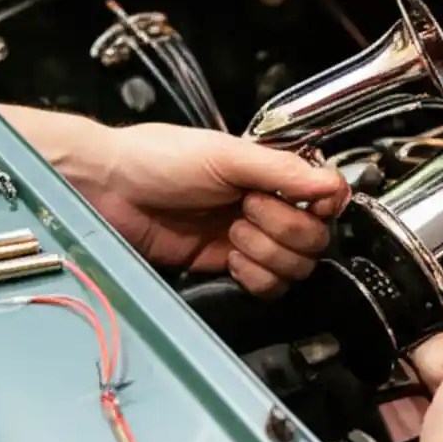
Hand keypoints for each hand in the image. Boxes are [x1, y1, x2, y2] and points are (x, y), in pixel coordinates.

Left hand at [0, 106, 349, 296]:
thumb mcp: (225, 155)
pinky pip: (268, 286)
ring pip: (295, 267)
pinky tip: (233, 260)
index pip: (326, 200)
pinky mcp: (228, 266)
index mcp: (271, 172)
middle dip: (283, 229)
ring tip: (232, 232)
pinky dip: (257, 278)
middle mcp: (267, 205)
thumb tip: (334, 185)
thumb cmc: (157, 159)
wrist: (108, 191)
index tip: (306, 205)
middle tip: (245, 210)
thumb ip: (281, 170)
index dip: (322, 209)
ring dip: (266, 253)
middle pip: (315, 240)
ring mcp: (249, 238)